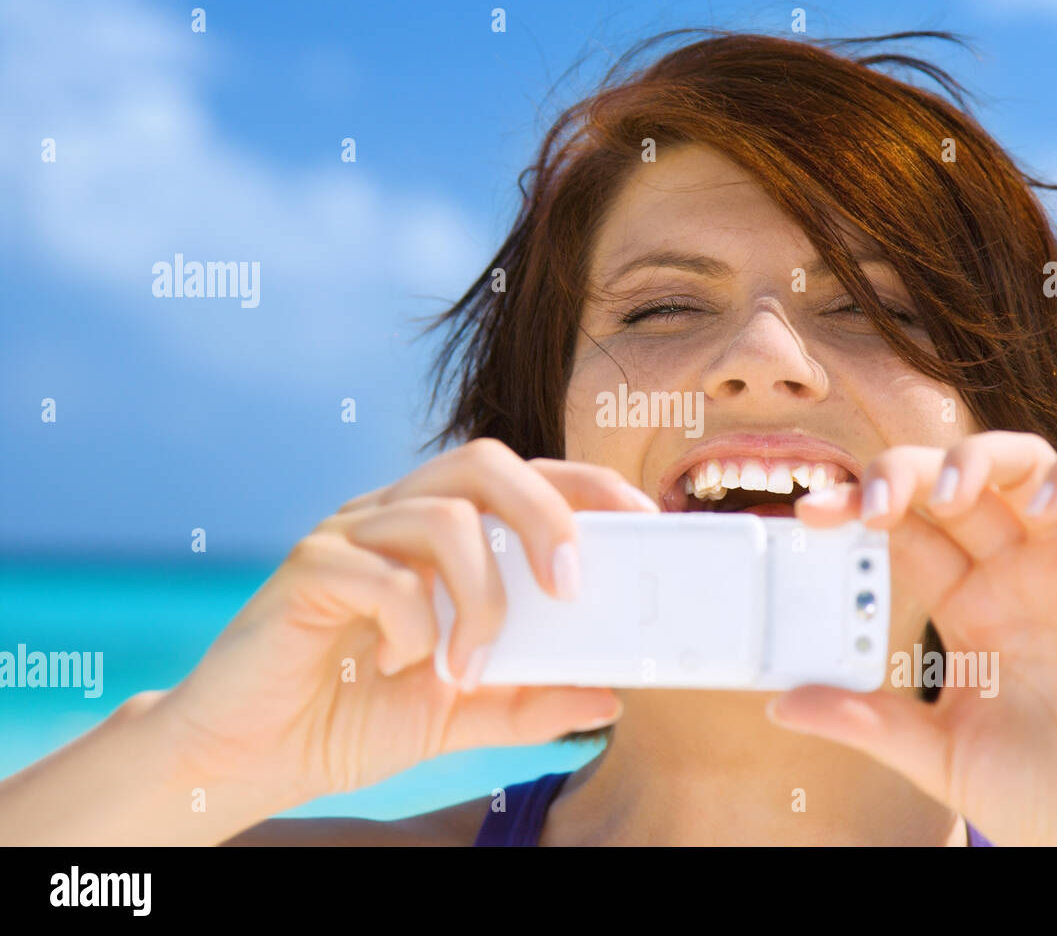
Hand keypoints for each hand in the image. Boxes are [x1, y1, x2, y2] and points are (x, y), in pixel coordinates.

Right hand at [150, 438, 657, 809]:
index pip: (523, 480)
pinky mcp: (308, 567)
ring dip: (478, 597)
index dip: (584, 487)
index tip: (643, 519)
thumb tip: (610, 697)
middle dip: (546, 516)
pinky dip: (409, 624)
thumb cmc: (351, 718)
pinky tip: (396, 664)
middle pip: (484, 462)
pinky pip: (379, 571)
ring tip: (467, 665)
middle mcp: (395, 517)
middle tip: (571, 588)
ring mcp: (349, 534)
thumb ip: (530, 702)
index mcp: (438, 534)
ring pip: (441, 515)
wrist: (250, 758)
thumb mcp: (461, 715)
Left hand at [768, 431, 1056, 844]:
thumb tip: (780, 704)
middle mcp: (1012, 575)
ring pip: (1024, 466)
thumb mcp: (938, 753)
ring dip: (982, 460)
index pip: (904, 529)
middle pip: (953, 483)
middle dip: (906, 472)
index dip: (858, 506)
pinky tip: (1043, 506)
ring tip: (951, 493)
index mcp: (965, 607)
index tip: (809, 514)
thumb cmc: (1045, 792)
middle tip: (872, 504)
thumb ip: (866, 720)